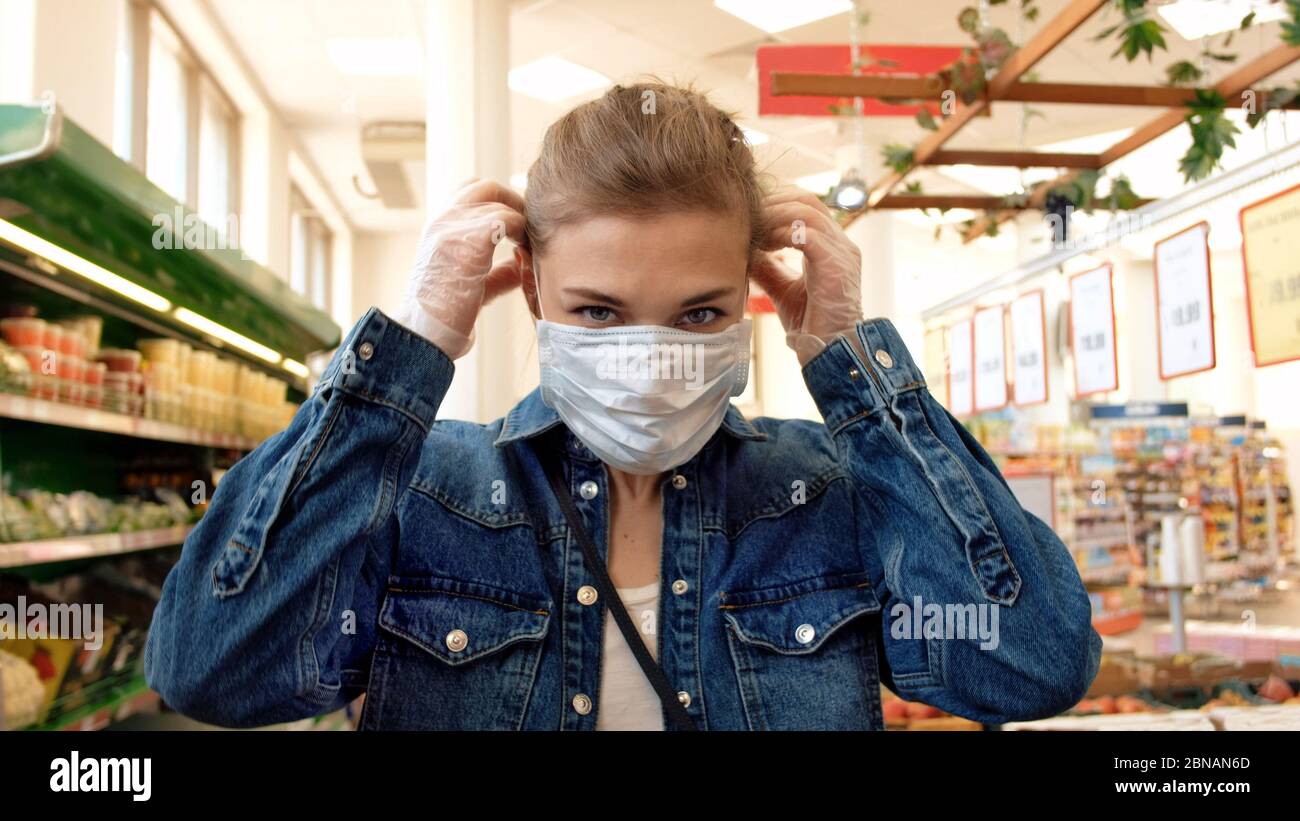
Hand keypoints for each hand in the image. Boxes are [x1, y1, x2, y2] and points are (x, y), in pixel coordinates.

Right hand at [394, 177, 527, 358]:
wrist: (424, 334)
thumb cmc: (445, 316)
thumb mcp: (474, 286)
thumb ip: (497, 272)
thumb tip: (521, 265)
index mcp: (439, 228)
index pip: (470, 193)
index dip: (499, 203)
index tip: (518, 227)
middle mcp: (441, 220)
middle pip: (484, 186)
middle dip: (513, 202)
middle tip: (530, 229)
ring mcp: (451, 227)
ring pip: (496, 197)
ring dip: (520, 217)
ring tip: (529, 242)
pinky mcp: (467, 242)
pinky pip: (506, 218)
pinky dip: (521, 231)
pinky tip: (524, 252)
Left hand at [751, 187, 864, 365]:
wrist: (829, 352)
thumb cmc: (811, 325)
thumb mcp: (783, 290)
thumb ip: (768, 268)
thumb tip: (744, 250)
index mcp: (831, 246)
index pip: (805, 205)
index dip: (776, 203)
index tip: (749, 213)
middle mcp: (841, 244)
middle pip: (806, 200)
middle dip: (772, 203)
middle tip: (746, 216)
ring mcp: (842, 253)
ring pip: (806, 212)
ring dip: (774, 217)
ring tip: (753, 230)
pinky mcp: (836, 266)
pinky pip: (808, 236)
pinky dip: (782, 234)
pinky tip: (765, 245)